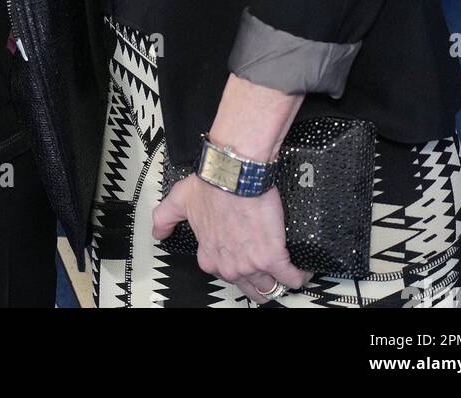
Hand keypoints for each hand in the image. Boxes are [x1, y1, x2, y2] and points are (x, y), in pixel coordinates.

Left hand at [152, 172, 310, 303]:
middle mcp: (229, 265)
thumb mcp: (180, 200)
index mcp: (209, 255)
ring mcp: (252, 264)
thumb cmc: (211, 183)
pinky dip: (298, 275)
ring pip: (270, 287)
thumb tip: (158, 232)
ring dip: (278, 280)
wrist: (234, 172)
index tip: (244, 257)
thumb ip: (165, 217)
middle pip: (249, 288)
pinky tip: (301, 268)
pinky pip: (291, 278)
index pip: (223, 274)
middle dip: (259, 282)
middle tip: (267, 268)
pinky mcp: (274, 257)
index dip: (235, 266)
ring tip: (286, 269)